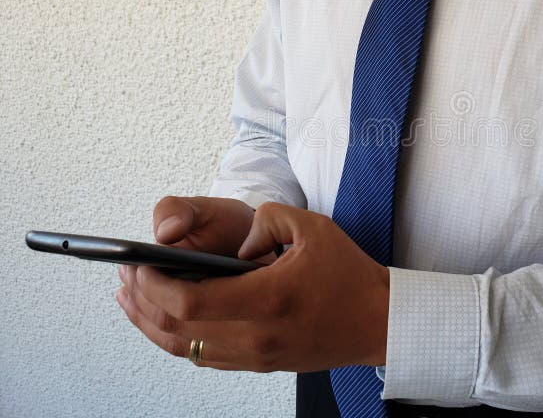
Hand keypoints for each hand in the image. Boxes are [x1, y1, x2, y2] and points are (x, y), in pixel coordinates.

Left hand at [116, 202, 389, 370]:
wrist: (377, 321)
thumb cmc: (349, 275)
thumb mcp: (313, 228)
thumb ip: (268, 219)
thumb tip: (236, 241)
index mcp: (267, 299)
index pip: (189, 302)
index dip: (154, 285)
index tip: (138, 265)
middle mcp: (257, 336)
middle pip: (176, 330)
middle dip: (141, 302)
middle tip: (125, 277)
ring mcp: (256, 356)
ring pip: (183, 350)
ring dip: (151, 324)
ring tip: (131, 300)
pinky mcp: (260, 364)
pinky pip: (203, 358)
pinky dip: (176, 340)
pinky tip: (166, 321)